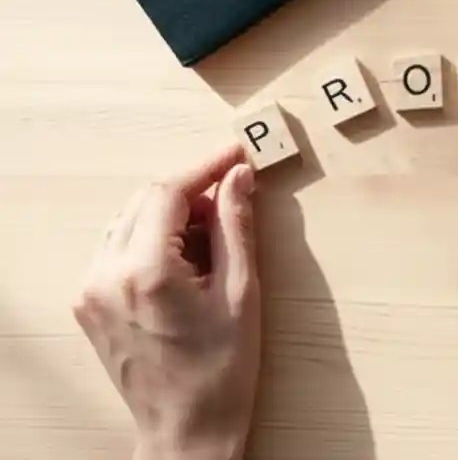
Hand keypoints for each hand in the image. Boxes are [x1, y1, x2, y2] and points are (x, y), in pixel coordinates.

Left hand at [73, 146, 259, 459]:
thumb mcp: (242, 292)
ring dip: (170, 215)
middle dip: (191, 192)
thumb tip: (238, 178)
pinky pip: (117, 248)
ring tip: (213, 238)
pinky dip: (151, 240)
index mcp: (145, 273)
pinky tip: (185, 260)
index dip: (206, 167)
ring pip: (129, 222)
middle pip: (145, 201)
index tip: (236, 156)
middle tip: (233, 197)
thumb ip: (236, 227)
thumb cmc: (222, 371)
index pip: (168, 192)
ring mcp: (90, 291)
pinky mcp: (89, 303)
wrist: (187, 429)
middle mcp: (106, 276)